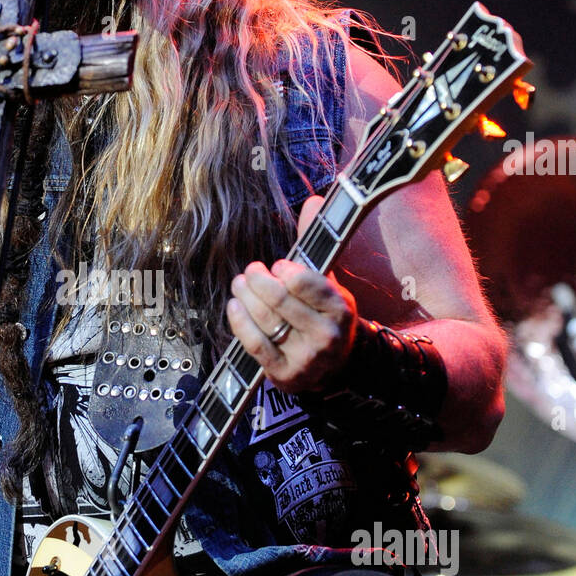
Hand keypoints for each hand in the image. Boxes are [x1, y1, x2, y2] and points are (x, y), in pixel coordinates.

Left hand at [226, 196, 356, 392]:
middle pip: (279, 299)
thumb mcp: (329, 282)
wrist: (334, 367)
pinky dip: (239, 322)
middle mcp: (326, 335)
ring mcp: (306, 358)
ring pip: (264, 319)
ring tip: (240, 284)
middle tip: (250, 271)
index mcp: (341, 309)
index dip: (286, 271)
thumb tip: (313, 201)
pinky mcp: (284, 374)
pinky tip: (235, 306)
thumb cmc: (325, 316)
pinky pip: (254, 344)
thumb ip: (316, 244)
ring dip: (244, 296)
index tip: (278, 265)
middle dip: (257, 280)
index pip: (307, 283)